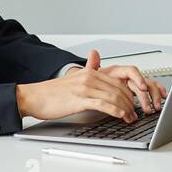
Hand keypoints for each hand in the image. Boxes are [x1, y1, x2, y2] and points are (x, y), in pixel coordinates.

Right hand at [14, 50, 164, 123]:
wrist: (35, 96)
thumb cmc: (54, 91)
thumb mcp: (74, 76)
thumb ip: (88, 67)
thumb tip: (95, 54)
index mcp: (91, 72)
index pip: (118, 80)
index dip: (130, 92)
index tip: (136, 101)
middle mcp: (90, 77)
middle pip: (119, 88)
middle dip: (131, 102)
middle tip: (136, 113)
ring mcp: (85, 87)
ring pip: (114, 96)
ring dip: (126, 109)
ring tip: (131, 118)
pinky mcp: (80, 99)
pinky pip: (103, 104)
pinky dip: (116, 111)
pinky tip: (122, 116)